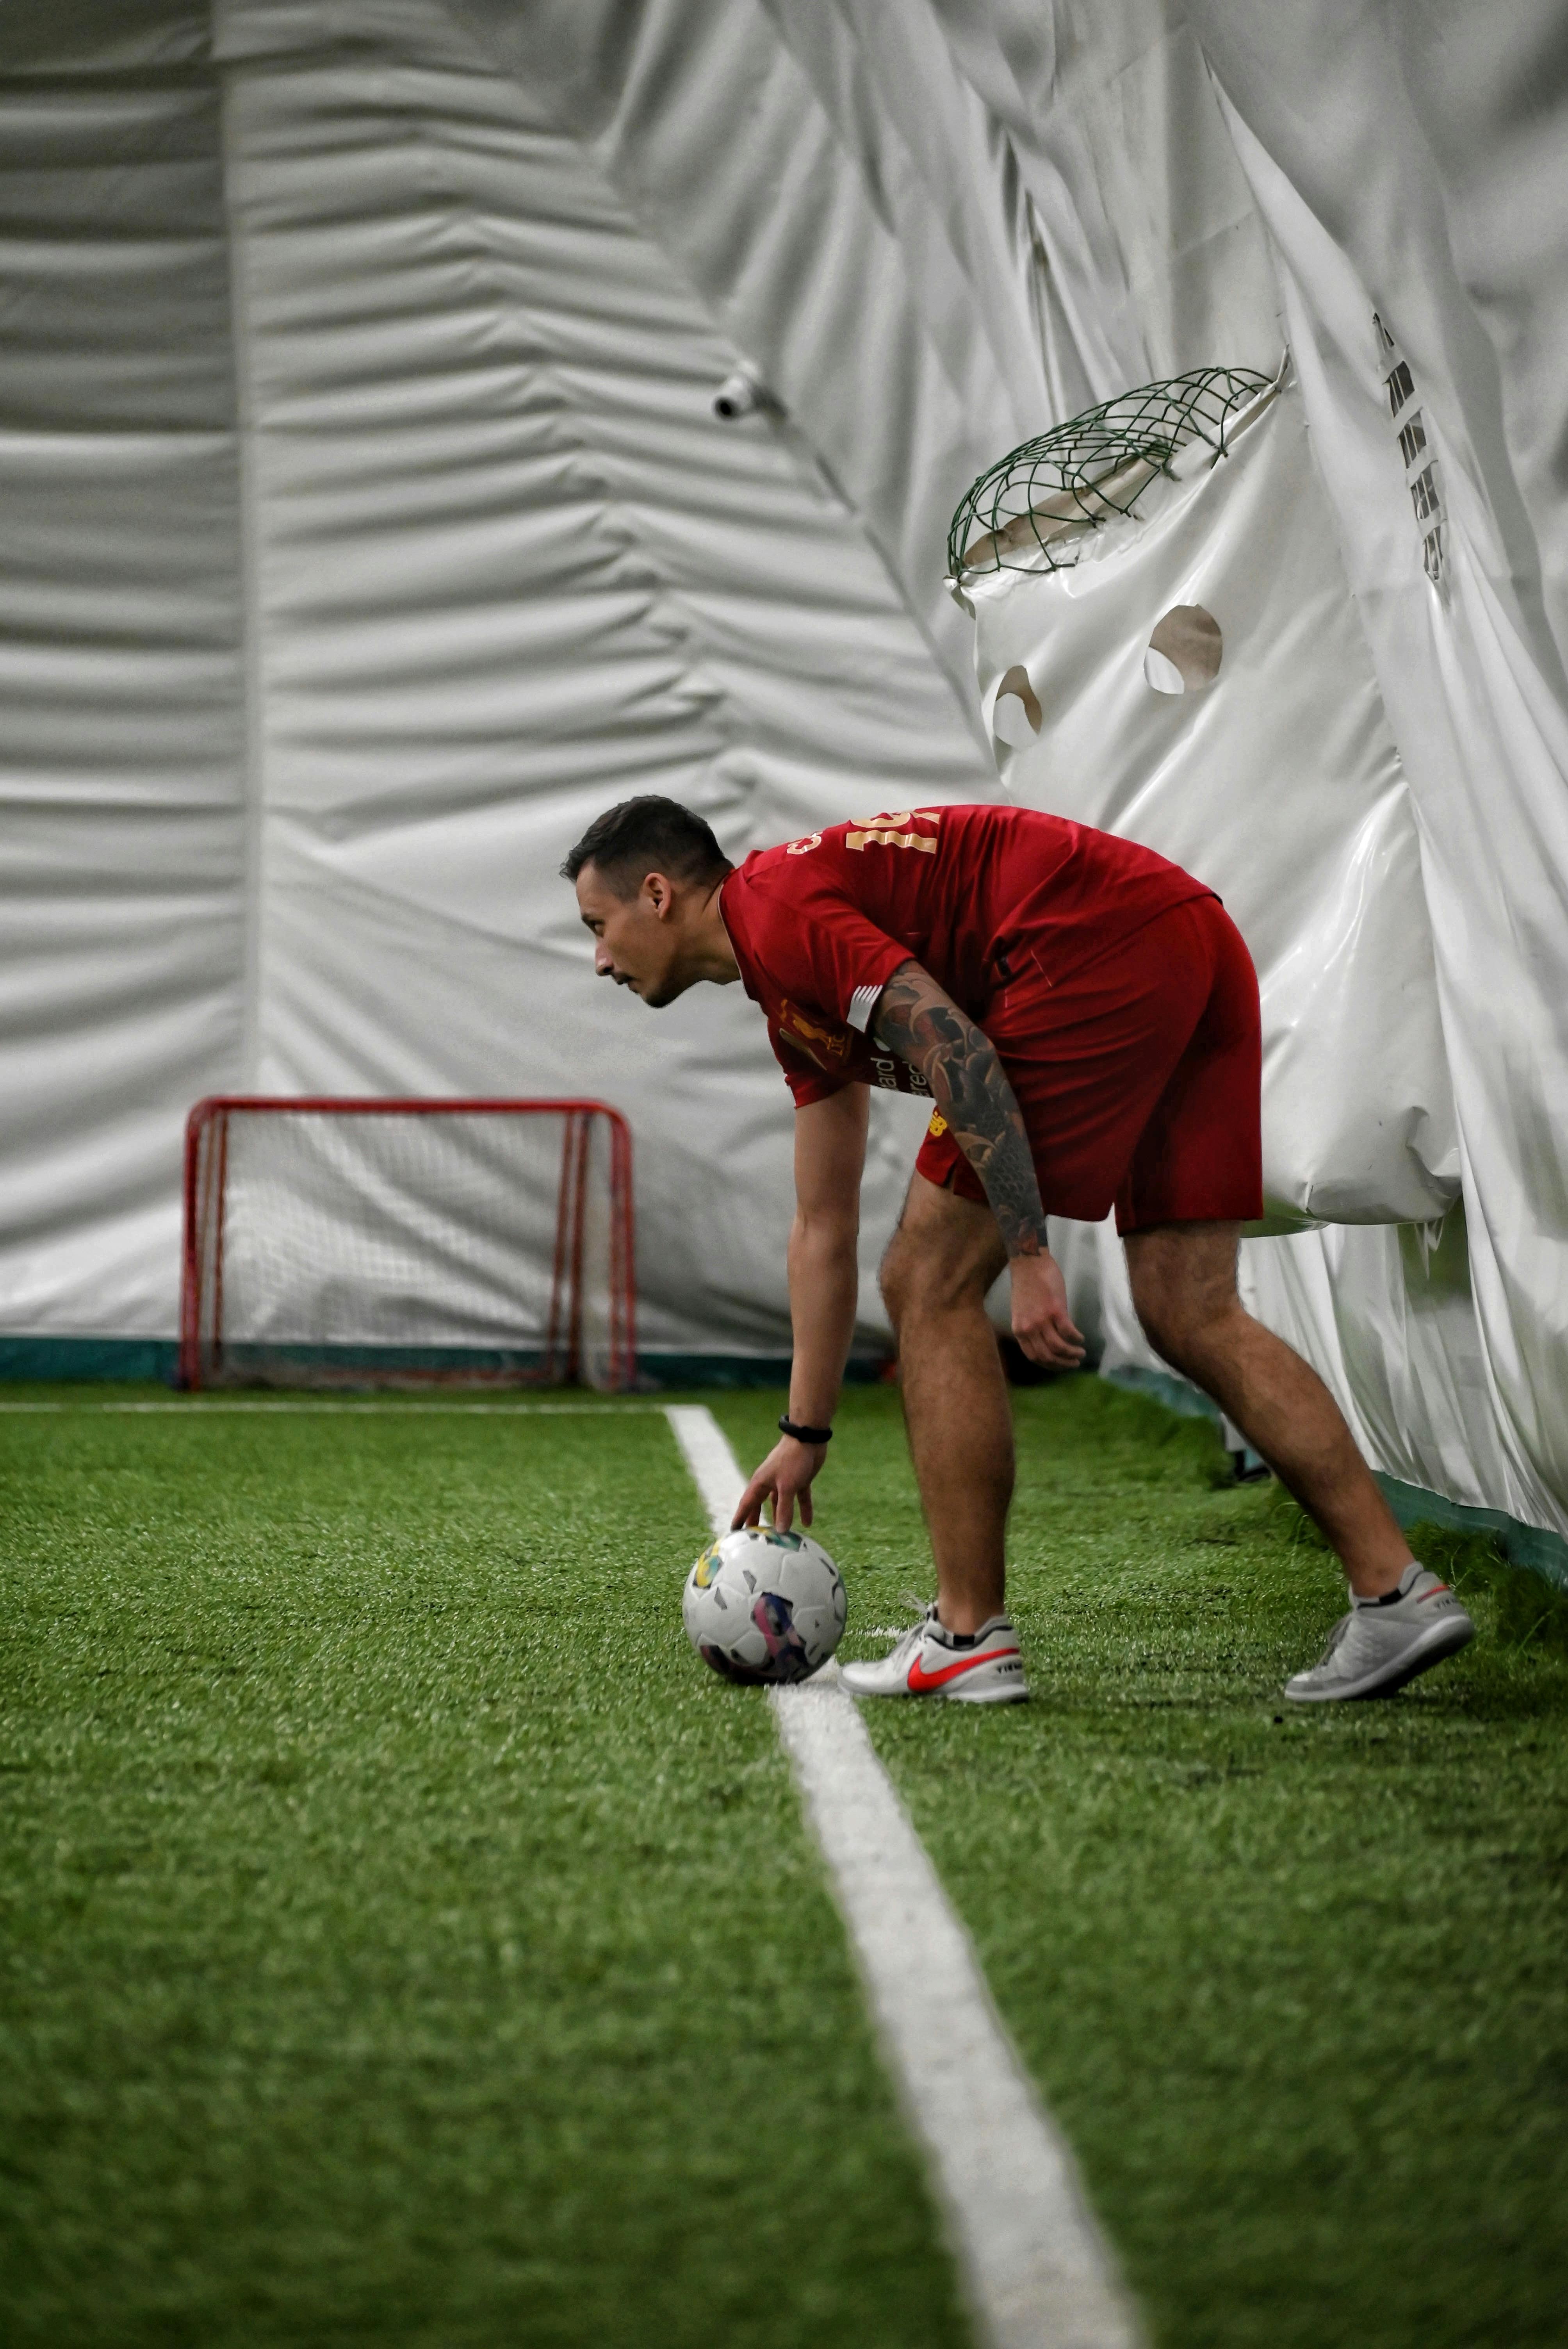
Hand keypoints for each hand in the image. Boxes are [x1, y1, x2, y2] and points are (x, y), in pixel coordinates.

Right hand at [732, 1435, 826, 1531]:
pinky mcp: (800, 1481)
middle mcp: (770, 1483)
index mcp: (760, 1483)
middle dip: (758, 1519)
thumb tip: (781, 1531)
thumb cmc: (792, 1460)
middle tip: (755, 1536)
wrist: (808, 1439)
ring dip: (781, 1517)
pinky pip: (800, 1499)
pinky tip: (807, 1523)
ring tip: (780, 1535)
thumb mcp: (787, 1487)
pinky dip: (803, 1510)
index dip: (740, 1518)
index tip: (734, 1532)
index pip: (747, 1504)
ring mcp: (785, 1482)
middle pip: (761, 1505)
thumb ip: (784, 1509)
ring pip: (781, 1504)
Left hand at [1009, 1250, 1085, 1369]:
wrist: (1028, 1264)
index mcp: (1019, 1330)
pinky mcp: (1055, 1310)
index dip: (1048, 1365)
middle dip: (1062, 1364)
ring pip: (1059, 1348)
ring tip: (1080, 1353)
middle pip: (1047, 1356)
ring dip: (1072, 1354)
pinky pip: (1068, 1332)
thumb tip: (1045, 1339)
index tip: (1059, 1366)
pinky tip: (1081, 1338)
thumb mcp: (1022, 1311)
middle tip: (1074, 1364)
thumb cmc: (1026, 1285)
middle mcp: (1029, 1328)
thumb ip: (1031, 1326)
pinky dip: (1076, 1338)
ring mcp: (1042, 1320)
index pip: (1033, 1356)